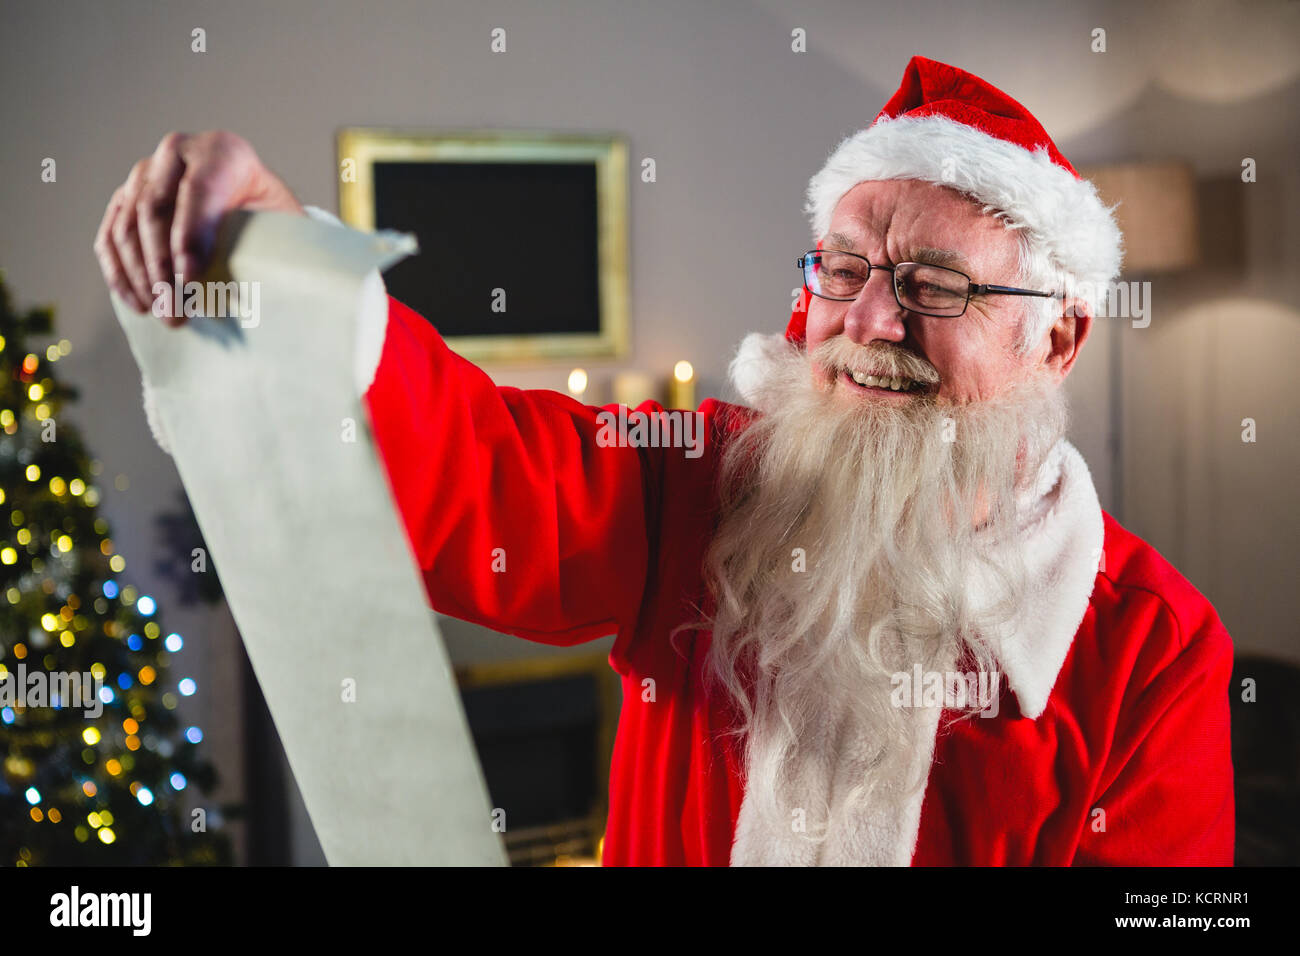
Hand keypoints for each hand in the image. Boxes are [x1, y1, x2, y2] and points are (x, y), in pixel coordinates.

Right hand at [93, 130, 303, 324]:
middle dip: (162, 267)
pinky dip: (121, 275)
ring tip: (163, 314)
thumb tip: (254, 276)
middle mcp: (177, 154)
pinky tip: (140, 304)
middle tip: (175, 310)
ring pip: (127, 226)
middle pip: (155, 209)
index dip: (190, 237)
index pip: (198, 190)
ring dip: (141, 277)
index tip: (190, 282)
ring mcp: (144, 175)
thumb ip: (267, 238)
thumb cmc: (270, 221)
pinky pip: (110, 237)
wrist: (250, 209)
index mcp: (222, 152)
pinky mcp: (124, 200)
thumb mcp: (280, 224)